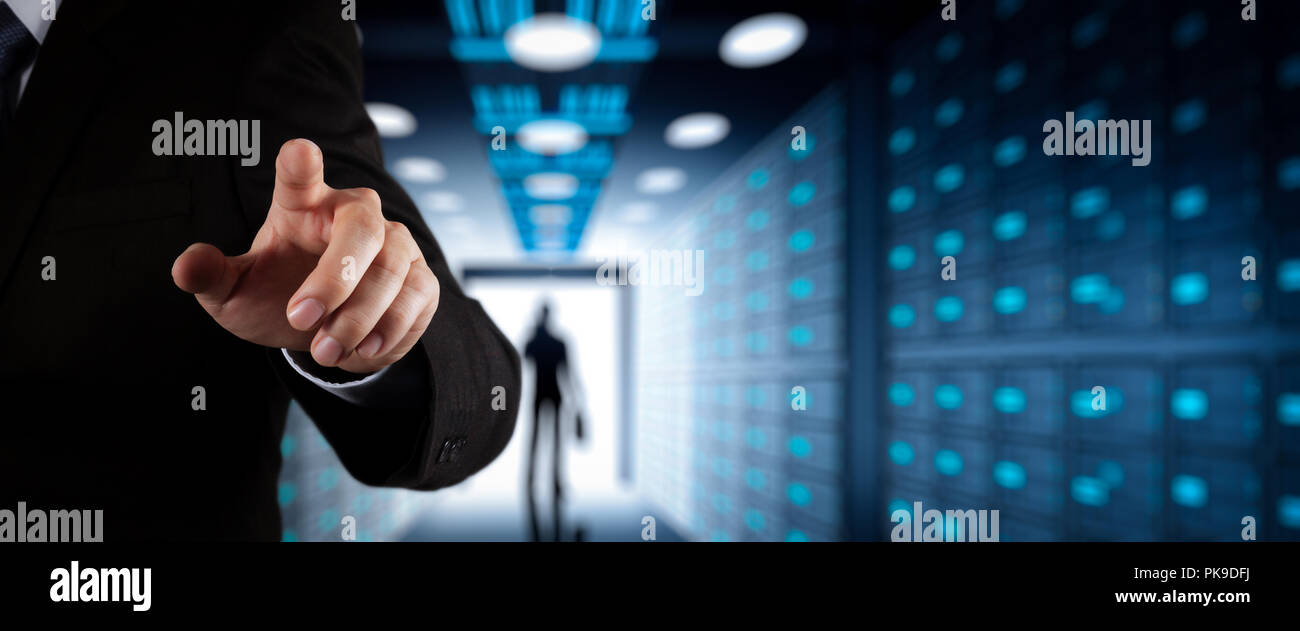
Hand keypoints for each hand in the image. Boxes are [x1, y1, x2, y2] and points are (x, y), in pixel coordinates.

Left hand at [172, 139, 439, 372]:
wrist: (322, 333)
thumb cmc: (275, 296)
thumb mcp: (233, 294)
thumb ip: (211, 277)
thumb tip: (185, 266)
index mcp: (304, 206)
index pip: (301, 177)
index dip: (301, 165)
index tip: (300, 151)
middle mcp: (356, 215)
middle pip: (362, 227)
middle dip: (336, 277)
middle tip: (300, 319)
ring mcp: (396, 245)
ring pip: (392, 271)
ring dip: (357, 318)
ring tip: (323, 351)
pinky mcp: (421, 279)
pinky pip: (417, 299)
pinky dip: (389, 330)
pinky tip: (361, 349)